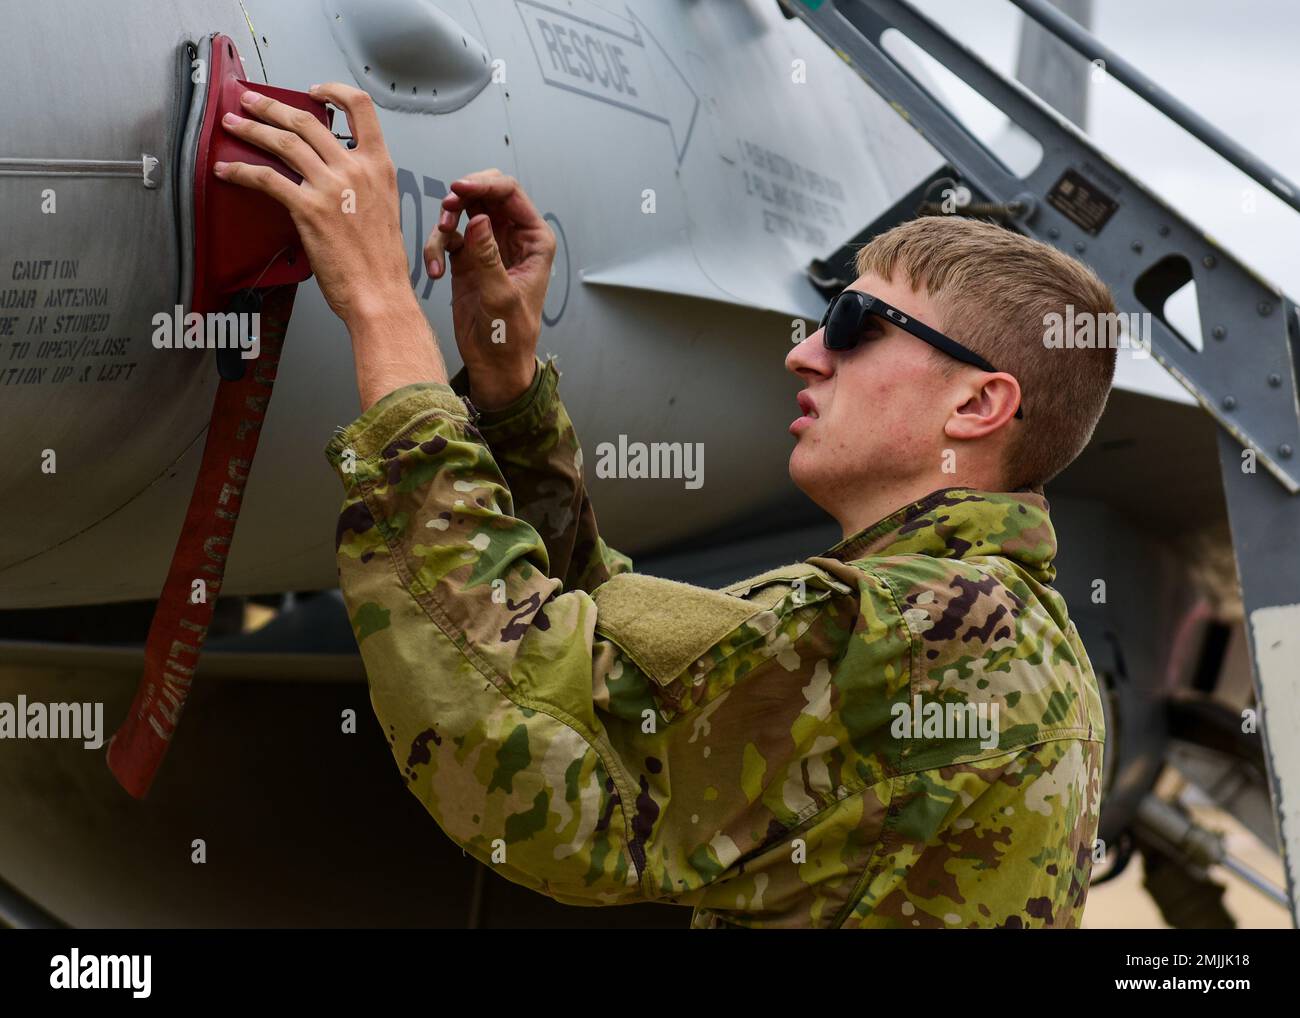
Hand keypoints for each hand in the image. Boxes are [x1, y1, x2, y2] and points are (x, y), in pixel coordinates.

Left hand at [215, 82, 446, 407]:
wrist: (380, 293)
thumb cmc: (381, 263)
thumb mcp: (384, 210)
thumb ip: (362, 184)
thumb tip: (333, 174)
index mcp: (378, 167)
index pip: (361, 108)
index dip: (333, 91)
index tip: (313, 92)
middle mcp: (355, 169)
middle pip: (307, 120)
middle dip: (272, 107)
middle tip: (252, 102)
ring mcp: (330, 187)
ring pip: (283, 142)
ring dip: (251, 129)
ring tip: (233, 124)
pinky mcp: (308, 209)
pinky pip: (266, 179)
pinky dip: (241, 171)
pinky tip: (227, 170)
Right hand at [425, 170, 554, 408]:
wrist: (494, 363)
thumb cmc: (509, 335)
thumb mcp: (500, 295)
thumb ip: (488, 256)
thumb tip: (478, 219)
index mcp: (534, 240)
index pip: (510, 194)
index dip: (484, 183)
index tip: (458, 189)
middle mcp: (513, 237)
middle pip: (486, 193)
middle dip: (463, 196)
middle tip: (447, 209)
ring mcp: (489, 246)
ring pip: (464, 211)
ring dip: (447, 220)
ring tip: (441, 240)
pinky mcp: (467, 259)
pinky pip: (448, 237)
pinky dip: (436, 247)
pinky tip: (435, 270)